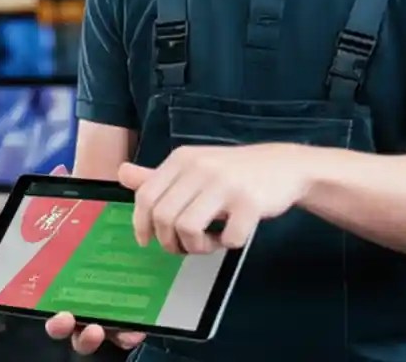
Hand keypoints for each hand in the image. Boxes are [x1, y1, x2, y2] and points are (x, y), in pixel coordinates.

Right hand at [41, 165, 146, 354]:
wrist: (139, 221)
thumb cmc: (103, 222)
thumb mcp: (90, 206)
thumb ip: (73, 191)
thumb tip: (60, 172)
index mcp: (68, 283)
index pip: (55, 307)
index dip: (57, 319)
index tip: (62, 313)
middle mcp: (85, 302)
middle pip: (73, 329)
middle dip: (72, 331)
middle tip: (71, 320)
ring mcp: (109, 312)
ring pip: (99, 335)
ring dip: (96, 338)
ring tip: (101, 329)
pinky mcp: (134, 314)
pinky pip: (129, 331)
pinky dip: (130, 333)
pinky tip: (136, 329)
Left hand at [118, 143, 311, 254]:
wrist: (283, 166)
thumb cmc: (231, 172)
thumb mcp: (193, 167)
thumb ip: (159, 176)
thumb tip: (121, 173)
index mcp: (182, 159)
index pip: (145, 196)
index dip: (141, 224)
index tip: (146, 240)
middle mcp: (200, 168)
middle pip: (164, 217)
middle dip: (170, 241)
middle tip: (185, 244)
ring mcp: (226, 184)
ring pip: (188, 229)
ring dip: (197, 246)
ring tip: (210, 241)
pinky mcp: (250, 201)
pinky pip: (228, 238)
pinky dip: (229, 244)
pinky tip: (235, 233)